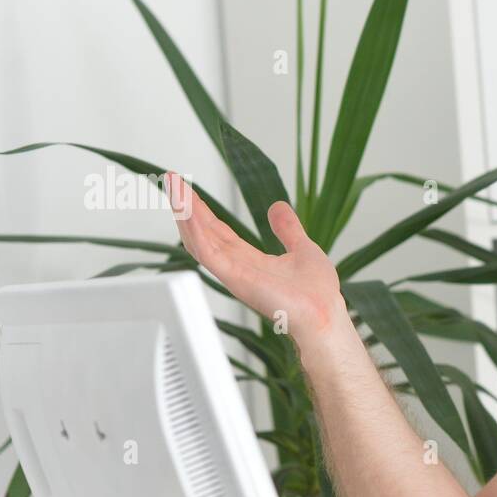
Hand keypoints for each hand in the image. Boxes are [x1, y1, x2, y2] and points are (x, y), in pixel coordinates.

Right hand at [165, 172, 345, 345]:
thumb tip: (278, 207)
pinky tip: (187, 214)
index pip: (218, 232)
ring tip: (174, 188)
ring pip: (200, 241)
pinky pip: (209, 254)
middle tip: (171, 181)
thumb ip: (287, 229)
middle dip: (186, 208)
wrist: (326, 314)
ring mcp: (234, 274)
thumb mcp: (302, 248)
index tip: (188, 190)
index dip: (203, 211)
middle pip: (204, 233)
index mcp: (250, 261)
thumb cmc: (317, 294)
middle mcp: (238, 267)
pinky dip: (196, 233)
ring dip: (185, 215)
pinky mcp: (236, 280)